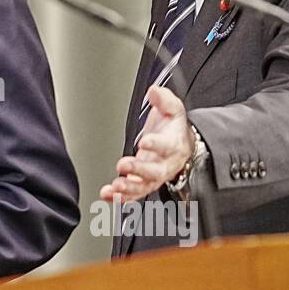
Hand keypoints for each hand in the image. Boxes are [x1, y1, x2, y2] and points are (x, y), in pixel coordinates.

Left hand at [102, 85, 193, 203]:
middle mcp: (165, 164)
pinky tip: (108, 195)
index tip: (144, 141)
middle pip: (154, 172)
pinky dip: (121, 198)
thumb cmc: (174, 129)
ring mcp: (153, 177)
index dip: (156, 144)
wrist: (181, 146)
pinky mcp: (143, 184)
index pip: (166, 146)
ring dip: (128, 189)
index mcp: (173, 145)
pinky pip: (133, 195)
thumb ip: (164, 100)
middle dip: (138, 170)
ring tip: (115, 187)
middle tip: (123, 165)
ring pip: (144, 187)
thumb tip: (154, 91)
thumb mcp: (173, 110)